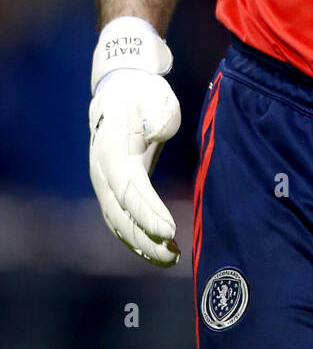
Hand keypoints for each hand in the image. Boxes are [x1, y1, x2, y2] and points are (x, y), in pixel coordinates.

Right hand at [89, 17, 180, 265]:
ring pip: (118, 223)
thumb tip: (158, 130)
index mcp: (112, 150)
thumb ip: (159, 114)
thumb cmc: (142, 95)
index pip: (129, 188)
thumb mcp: (154, 96)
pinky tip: (158, 251)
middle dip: (146, 238)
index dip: (147, 212)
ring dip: (142, 244)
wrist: (119, 90)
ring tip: (171, 258)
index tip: (169, 230)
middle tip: (173, 254)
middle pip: (120, 214)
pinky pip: (120, 221)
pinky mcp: (111, 191)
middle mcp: (102, 172)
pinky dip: (136, 239)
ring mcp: (103, 184)